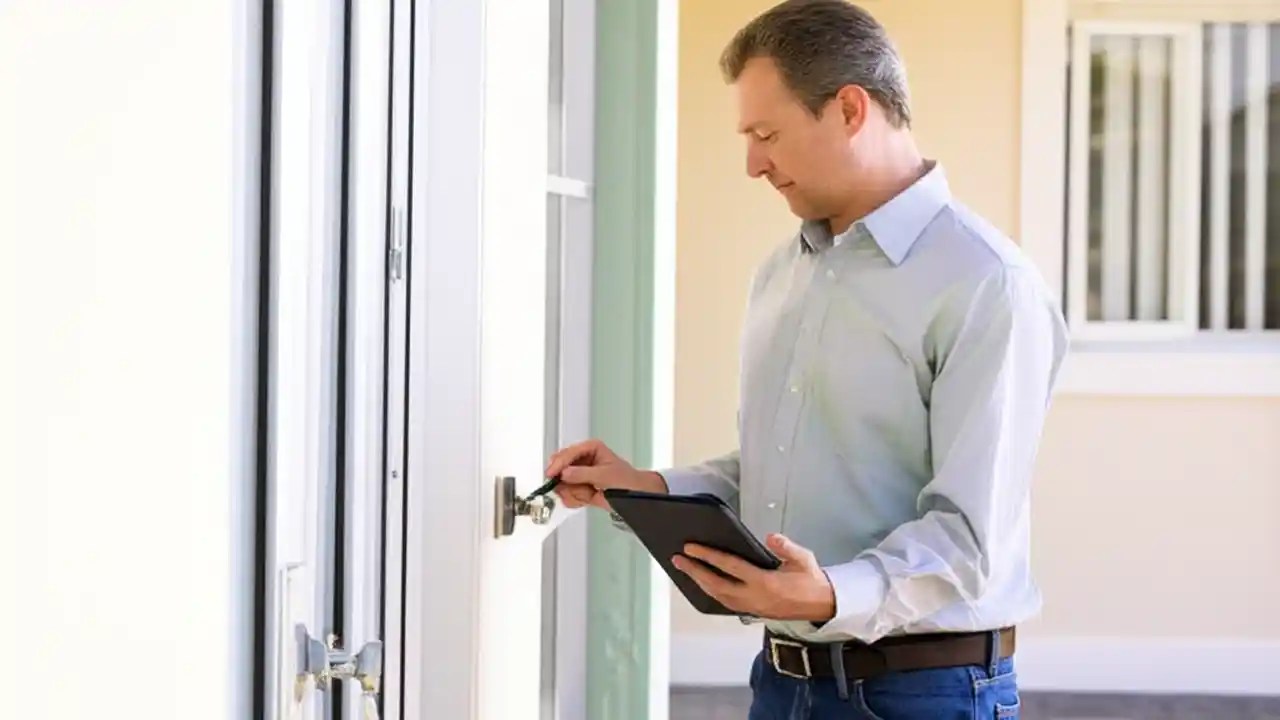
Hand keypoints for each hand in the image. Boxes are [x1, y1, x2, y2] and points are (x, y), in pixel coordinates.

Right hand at [544, 438, 666, 511]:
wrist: (635, 496)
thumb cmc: (626, 480)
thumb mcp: (605, 475)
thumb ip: (582, 474)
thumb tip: (565, 473)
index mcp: (590, 448)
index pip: (568, 453)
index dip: (559, 463)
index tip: (552, 473)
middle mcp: (583, 460)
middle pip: (560, 468)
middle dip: (565, 481)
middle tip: (569, 488)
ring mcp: (579, 474)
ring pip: (562, 483)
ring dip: (573, 492)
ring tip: (588, 494)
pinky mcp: (579, 487)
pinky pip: (567, 494)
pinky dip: (575, 499)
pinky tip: (587, 499)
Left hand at [672, 533, 835, 622]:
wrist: (822, 605)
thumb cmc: (811, 580)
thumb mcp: (804, 559)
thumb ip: (786, 548)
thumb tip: (771, 537)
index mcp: (765, 583)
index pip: (729, 567)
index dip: (708, 556)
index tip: (690, 547)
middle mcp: (755, 598)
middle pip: (716, 585)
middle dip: (694, 571)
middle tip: (677, 559)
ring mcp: (753, 607)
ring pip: (718, 597)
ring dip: (699, 583)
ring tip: (685, 569)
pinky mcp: (753, 612)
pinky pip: (726, 603)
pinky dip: (711, 593)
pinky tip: (703, 584)